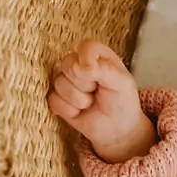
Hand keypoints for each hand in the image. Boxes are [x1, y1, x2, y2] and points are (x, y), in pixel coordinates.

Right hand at [47, 40, 151, 160]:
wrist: (117, 129)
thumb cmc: (122, 102)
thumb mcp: (122, 83)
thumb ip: (104, 68)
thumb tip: (82, 65)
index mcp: (98, 55)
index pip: (86, 47)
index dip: (89, 63)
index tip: (100, 79)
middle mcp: (79, 64)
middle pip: (69, 64)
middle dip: (86, 84)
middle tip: (98, 92)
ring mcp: (66, 80)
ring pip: (60, 84)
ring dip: (80, 100)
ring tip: (91, 103)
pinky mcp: (57, 98)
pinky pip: (54, 100)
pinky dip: (70, 110)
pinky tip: (80, 112)